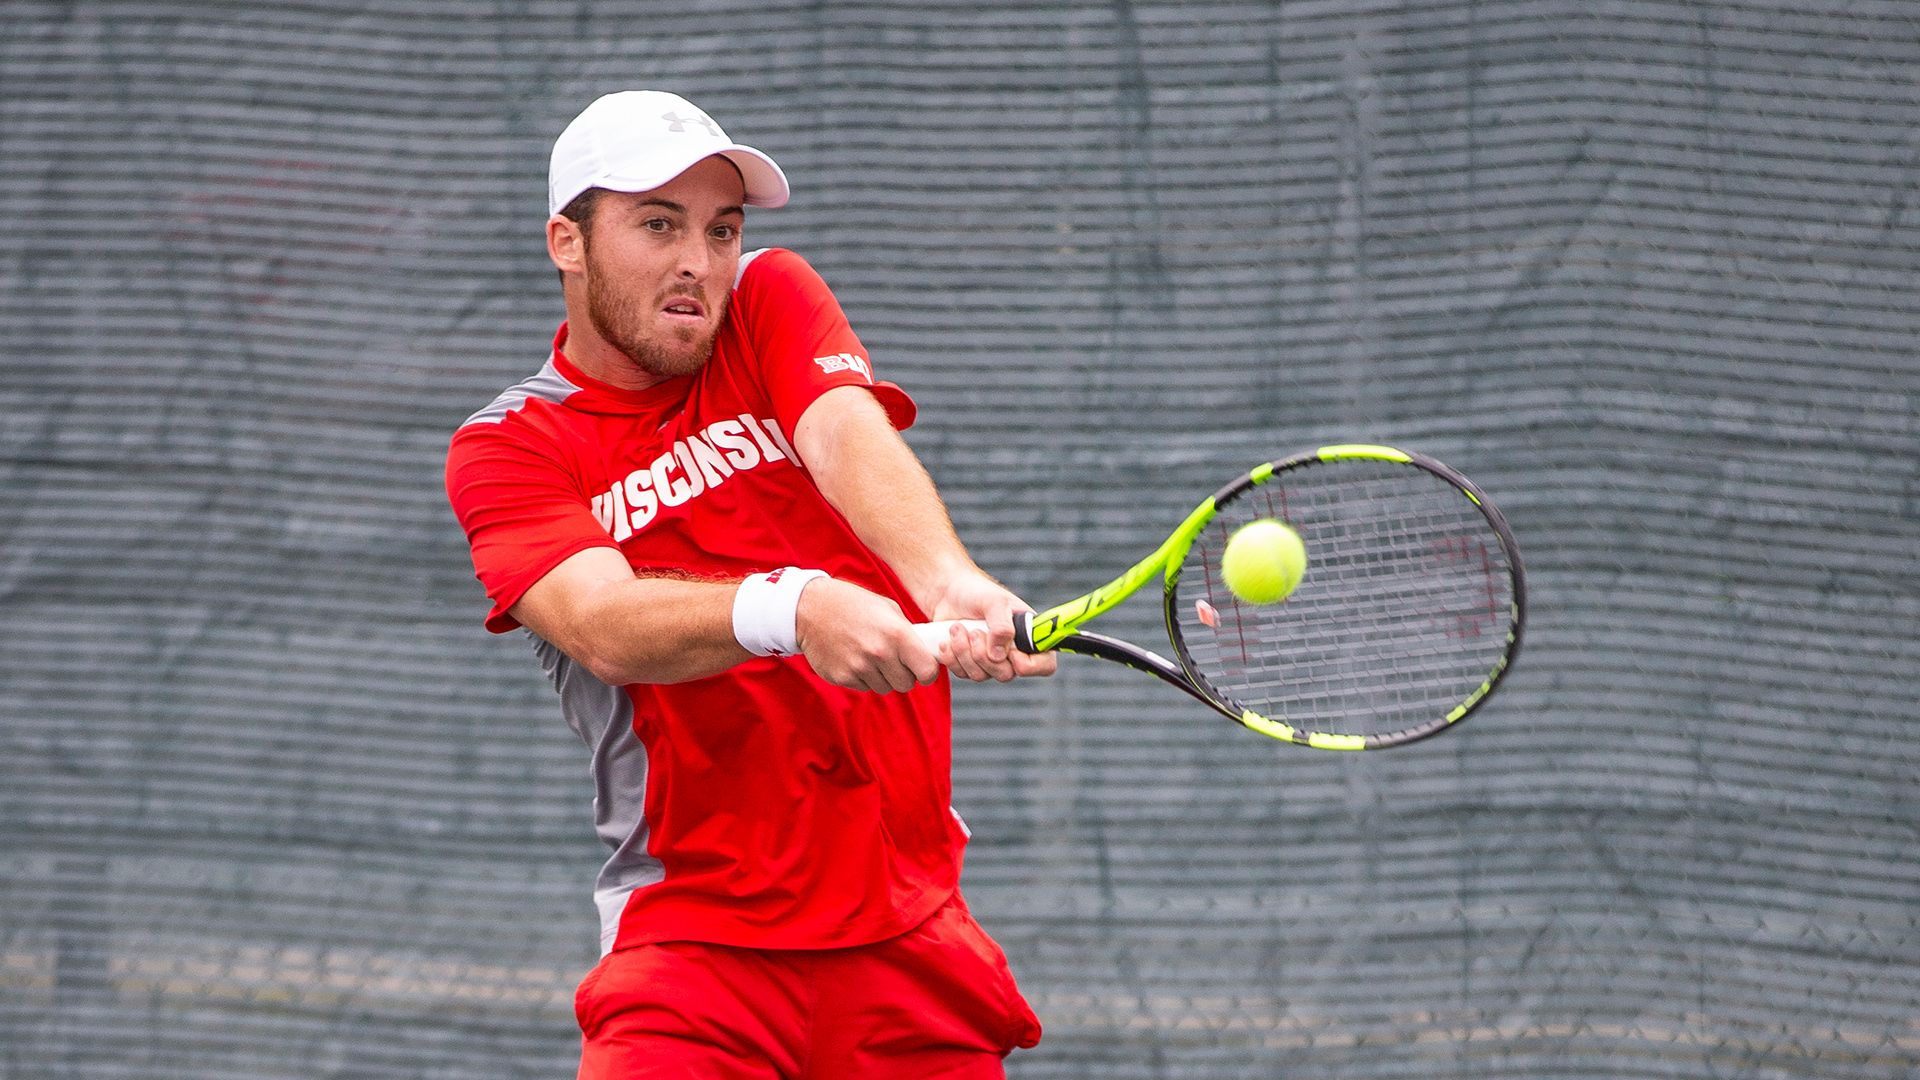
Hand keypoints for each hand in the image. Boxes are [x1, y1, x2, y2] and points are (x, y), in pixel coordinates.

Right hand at [794, 577, 941, 693]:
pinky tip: (853, 657)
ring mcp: (859, 668)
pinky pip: (863, 687)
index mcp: (897, 634)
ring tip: (869, 655)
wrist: (811, 608)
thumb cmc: (853, 604)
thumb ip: (908, 633)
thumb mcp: (888, 608)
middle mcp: (879, 654)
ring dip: (882, 677)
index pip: (927, 671)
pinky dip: (862, 677)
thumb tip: (925, 654)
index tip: (922, 668)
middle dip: (903, 675)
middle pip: (906, 685)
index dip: (927, 672)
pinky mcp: (842, 677)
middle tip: (893, 661)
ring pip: (884, 688)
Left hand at [928, 572, 1058, 682]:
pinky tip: (946, 640)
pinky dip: (952, 657)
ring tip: (956, 628)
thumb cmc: (977, 592)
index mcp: (1029, 635)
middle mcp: (1013, 652)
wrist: (947, 592)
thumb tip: (999, 655)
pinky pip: (963, 673)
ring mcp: (991, 661)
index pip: (1045, 664)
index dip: (1031, 666)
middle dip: (983, 655)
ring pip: (981, 676)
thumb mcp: (994, 602)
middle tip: (973, 632)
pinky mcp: (969, 664)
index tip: (1011, 652)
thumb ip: (1002, 626)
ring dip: (964, 652)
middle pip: (1006, 674)